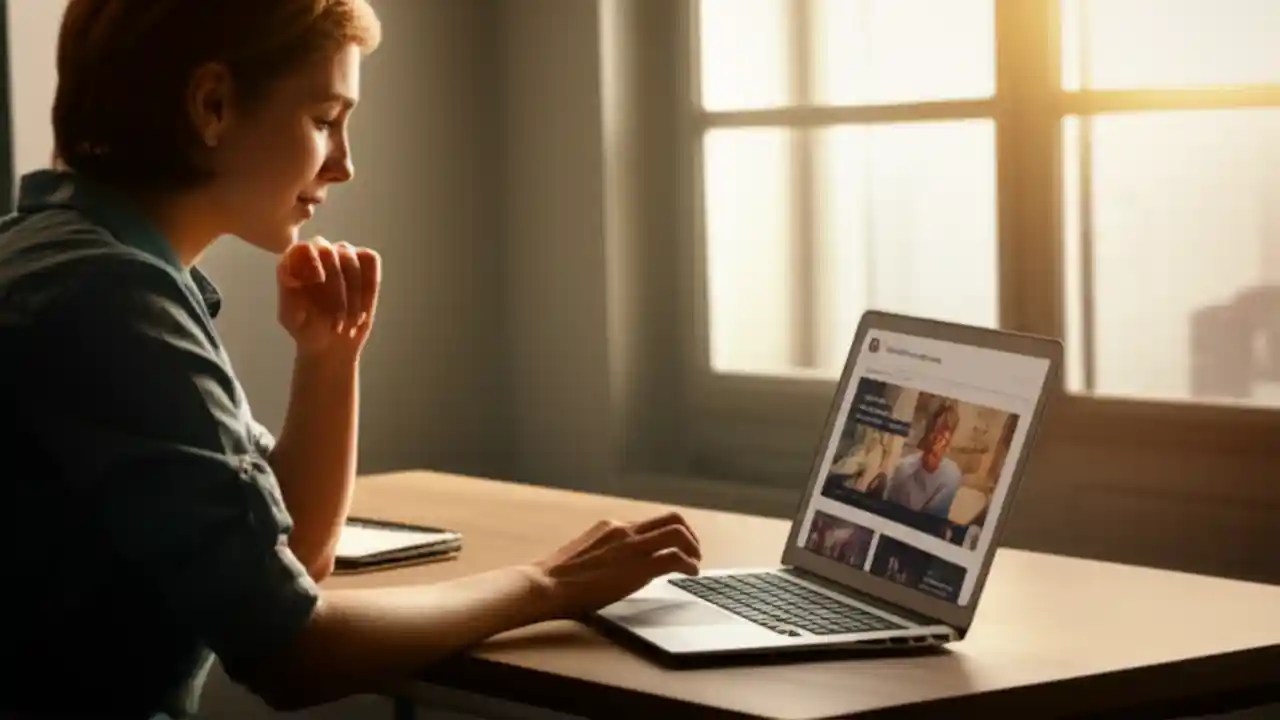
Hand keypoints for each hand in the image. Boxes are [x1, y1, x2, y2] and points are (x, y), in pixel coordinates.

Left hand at [278, 237, 380, 357]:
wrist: (331, 344)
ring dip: (354, 291)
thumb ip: (289, 295)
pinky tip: (363, 308)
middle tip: (337, 320)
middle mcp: (318, 254)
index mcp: (294, 263)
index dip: (313, 260)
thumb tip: (293, 276)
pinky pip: (370, 260)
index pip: (303, 248)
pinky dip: (369, 284)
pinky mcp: (364, 262)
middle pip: (329, 251)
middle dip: (336, 285)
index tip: (319, 282)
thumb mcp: (291, 318)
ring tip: (350, 321)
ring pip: (352, 256)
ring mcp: (342, 255)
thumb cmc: (307, 330)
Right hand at [531, 512, 701, 618]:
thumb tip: (622, 562)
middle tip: (693, 551)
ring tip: (695, 562)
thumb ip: (608, 550)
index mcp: (611, 526)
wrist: (546, 585)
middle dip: (689, 534)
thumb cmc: (560, 578)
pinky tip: (690, 573)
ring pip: (677, 532)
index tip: (675, 547)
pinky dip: (688, 564)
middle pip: (671, 518)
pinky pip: (674, 558)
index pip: (650, 522)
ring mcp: (631, 546)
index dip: (669, 534)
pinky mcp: (637, 566)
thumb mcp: (587, 552)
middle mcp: (624, 530)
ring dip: (693, 547)